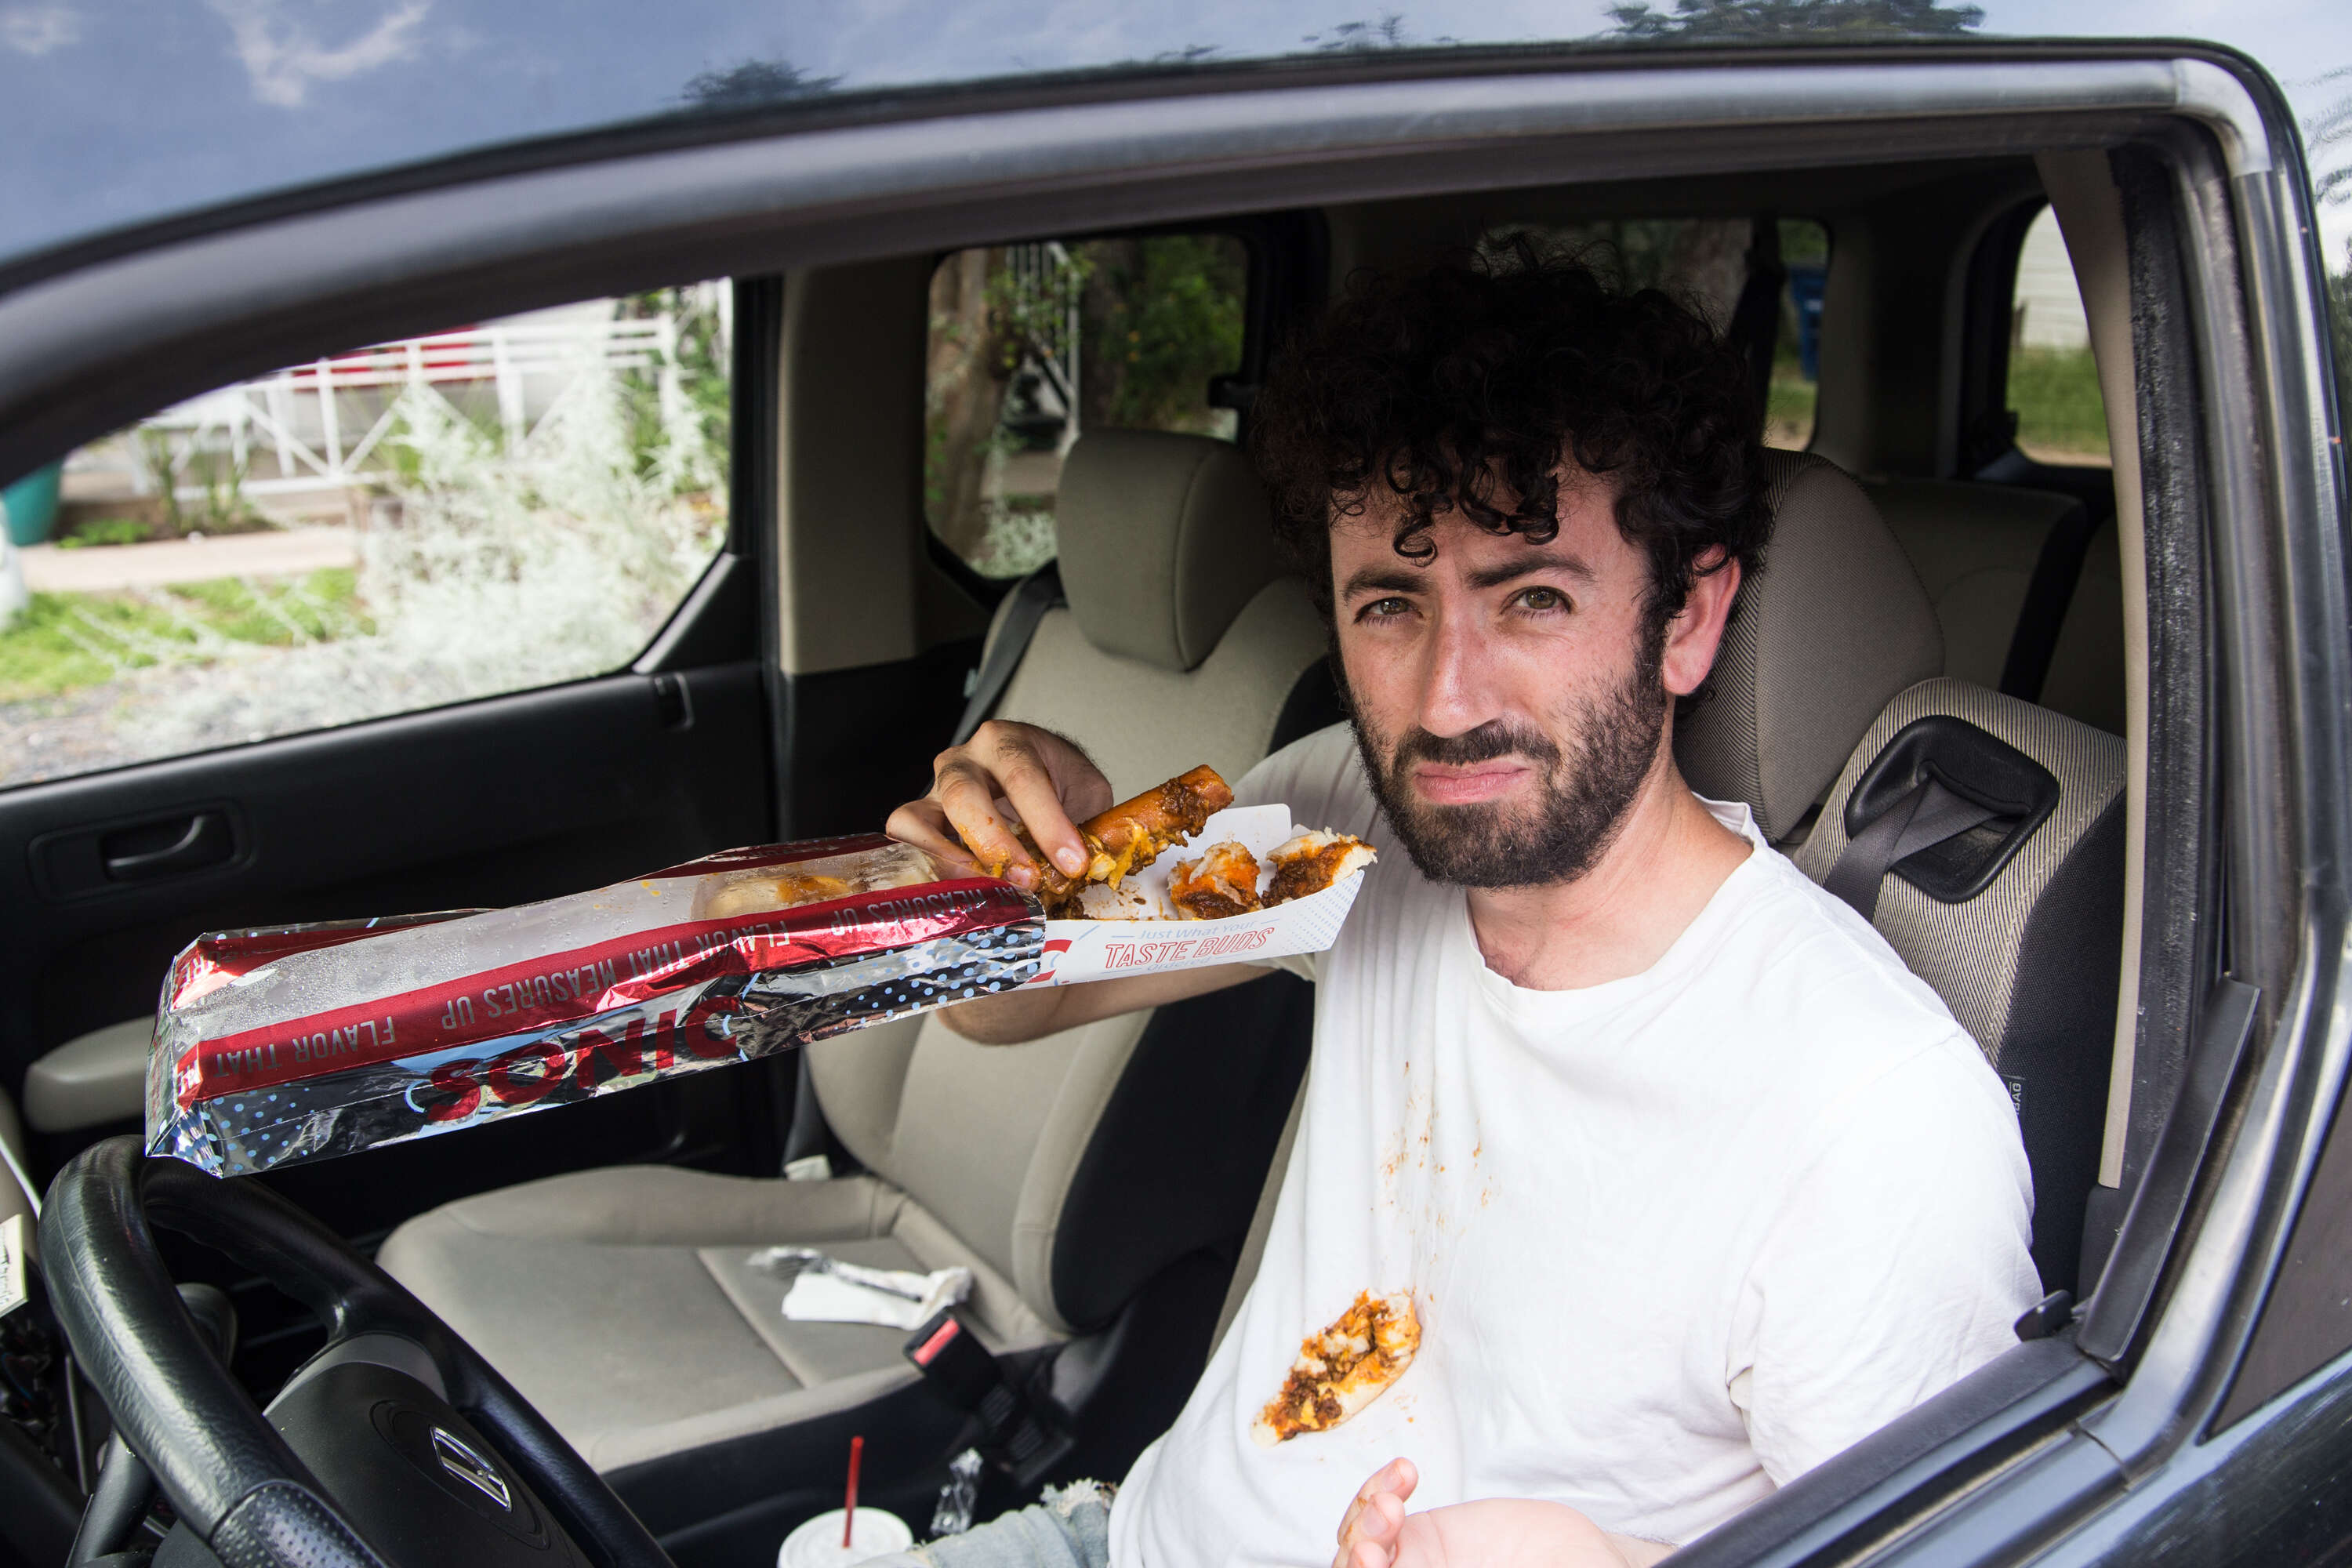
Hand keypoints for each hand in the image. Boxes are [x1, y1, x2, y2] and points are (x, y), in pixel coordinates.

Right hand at [885, 721, 1111, 891]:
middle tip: (1028, 880)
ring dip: (951, 861)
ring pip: (918, 818)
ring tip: (986, 890)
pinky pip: (904, 839)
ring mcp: (934, 790)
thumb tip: (1084, 871)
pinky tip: (960, 891)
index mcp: (1008, 742)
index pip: (1023, 777)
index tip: (1073, 863)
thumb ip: (1086, 825)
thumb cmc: (1060, 782)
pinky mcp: (918, 818)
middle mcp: (964, 760)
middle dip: (996, 844)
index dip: (1048, 824)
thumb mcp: (1086, 793)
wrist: (1039, 772)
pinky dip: (926, 866)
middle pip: (964, 796)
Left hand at [1334, 1460, 1669, 1567]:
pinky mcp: (1415, 1532)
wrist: (1578, 1561)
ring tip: (1393, 1505)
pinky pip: (1377, 1507)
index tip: (1372, 1564)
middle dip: (1356, 1560)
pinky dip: (1383, 1486)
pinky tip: (1406, 1472)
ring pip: (1357, 1541)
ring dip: (1367, 1521)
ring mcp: (1407, 1566)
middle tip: (1370, 1547)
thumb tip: (1445, 1562)